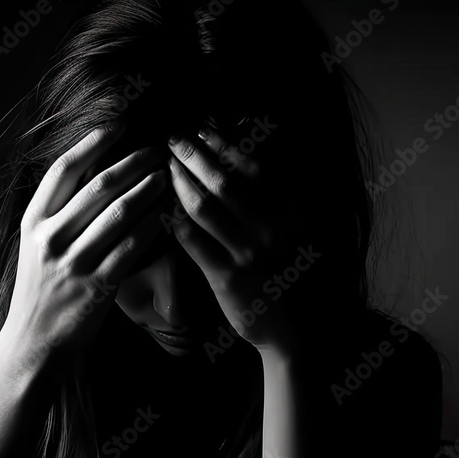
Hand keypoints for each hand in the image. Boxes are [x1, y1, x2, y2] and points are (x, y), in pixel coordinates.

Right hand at [3, 123, 168, 369]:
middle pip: (98, 186)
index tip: (120, 124)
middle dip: (133, 163)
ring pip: (118, 213)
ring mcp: (73, 263)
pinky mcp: (97, 287)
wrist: (36, 344)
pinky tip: (166, 214)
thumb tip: (95, 170)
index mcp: (33, 222)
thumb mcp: (37, 247)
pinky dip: (151, 227)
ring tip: (166, 177)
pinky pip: (131, 247)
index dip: (94, 142)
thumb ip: (59, 214)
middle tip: (157, 150)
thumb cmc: (42, 291)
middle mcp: (50, 238)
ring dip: (148, 190)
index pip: (64, 170)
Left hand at [166, 128, 318, 355]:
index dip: (223, 143)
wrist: (298, 327)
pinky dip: (173, 218)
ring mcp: (248, 253)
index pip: (252, 166)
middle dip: (193, 154)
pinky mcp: (227, 277)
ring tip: (164, 166)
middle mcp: (270, 227)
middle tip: (172, 138)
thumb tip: (248, 154)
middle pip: (223, 180)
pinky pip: (192, 240)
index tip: (202, 129)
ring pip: (203, 207)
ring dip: (179, 181)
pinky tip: (160, 206)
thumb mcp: (295, 228)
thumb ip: (273, 197)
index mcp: (289, 210)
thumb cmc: (289, 272)